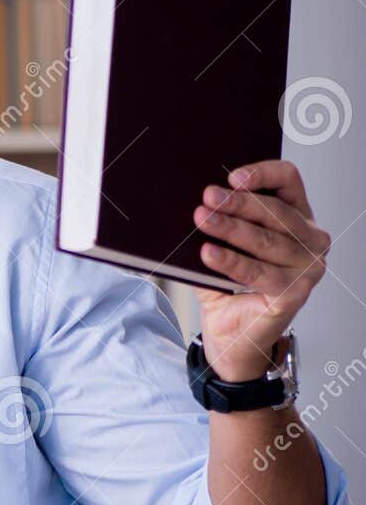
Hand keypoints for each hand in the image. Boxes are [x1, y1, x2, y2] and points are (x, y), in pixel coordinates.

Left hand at [192, 159, 330, 381]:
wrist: (230, 332)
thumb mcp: (221, 245)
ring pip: (267, 240)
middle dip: (238, 203)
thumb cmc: (227, 284)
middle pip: (275, 210)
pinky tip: (209, 253)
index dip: (263, 173)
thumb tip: (196, 202)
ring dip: (231, 228)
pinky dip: (232, 262)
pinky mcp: (295, 292)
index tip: (232, 177)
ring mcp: (308, 266)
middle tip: (207, 197)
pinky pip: (259, 272)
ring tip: (202, 219)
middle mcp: (310, 238)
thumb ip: (217, 224)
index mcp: (295, 215)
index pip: (288, 180)